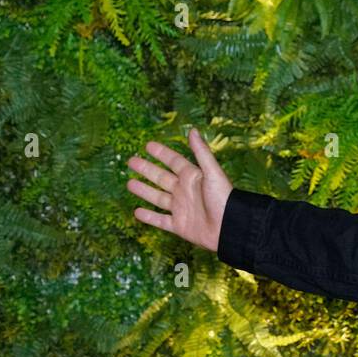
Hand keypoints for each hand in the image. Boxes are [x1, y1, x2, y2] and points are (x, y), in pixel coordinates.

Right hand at [127, 128, 231, 252]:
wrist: (228, 227)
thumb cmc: (223, 198)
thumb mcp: (212, 172)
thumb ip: (201, 152)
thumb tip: (193, 130)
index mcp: (192, 177)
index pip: (174, 161)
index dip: (162, 153)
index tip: (148, 145)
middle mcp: (184, 191)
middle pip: (161, 177)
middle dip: (146, 169)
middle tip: (131, 161)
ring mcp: (180, 208)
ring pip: (157, 197)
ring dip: (144, 190)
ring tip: (129, 183)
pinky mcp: (179, 225)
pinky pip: (160, 220)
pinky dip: (148, 217)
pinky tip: (136, 212)